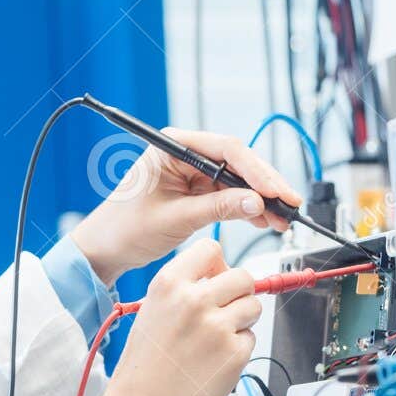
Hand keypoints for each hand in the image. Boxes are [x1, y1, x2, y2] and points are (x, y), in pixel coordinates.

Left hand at [68, 128, 302, 285]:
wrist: (105, 249)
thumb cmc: (126, 229)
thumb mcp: (175, 219)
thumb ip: (218, 209)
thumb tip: (257, 202)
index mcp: (172, 145)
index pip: (226, 150)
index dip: (257, 171)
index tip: (277, 192)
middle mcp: (184, 151)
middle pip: (237, 162)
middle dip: (265, 186)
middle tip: (290, 205)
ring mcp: (192, 169)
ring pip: (237, 179)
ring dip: (260, 199)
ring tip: (282, 219)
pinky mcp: (196, 188)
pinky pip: (229, 194)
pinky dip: (247, 207)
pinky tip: (264, 220)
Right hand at [99, 239, 261, 395]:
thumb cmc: (143, 367)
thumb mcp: (152, 311)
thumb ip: (183, 290)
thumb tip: (220, 278)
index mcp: (168, 284)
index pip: (211, 249)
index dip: (219, 264)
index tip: (217, 276)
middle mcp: (194, 300)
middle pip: (242, 276)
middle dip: (239, 292)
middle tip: (224, 311)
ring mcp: (217, 326)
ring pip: (254, 306)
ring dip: (242, 320)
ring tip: (216, 339)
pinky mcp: (234, 352)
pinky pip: (251, 338)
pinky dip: (239, 348)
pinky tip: (214, 361)